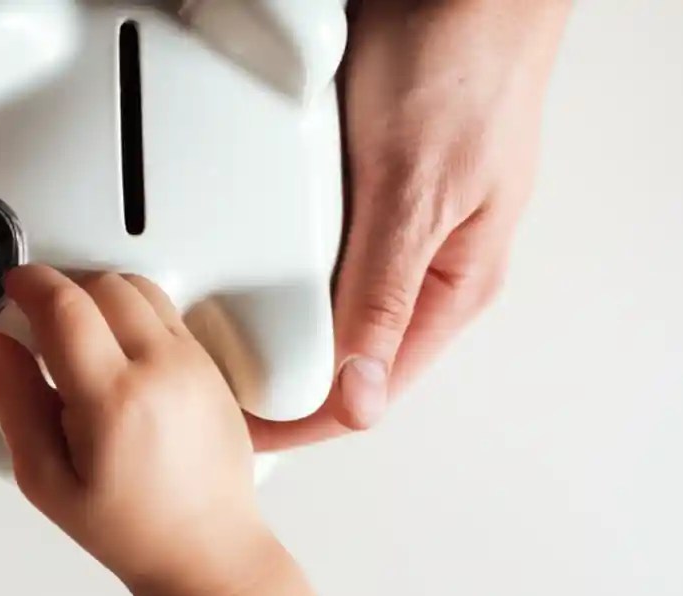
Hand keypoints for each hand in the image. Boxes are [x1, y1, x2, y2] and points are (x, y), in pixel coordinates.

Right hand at [0, 267, 272, 595]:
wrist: (206, 550)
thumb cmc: (127, 529)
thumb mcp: (46, 477)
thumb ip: (12, 399)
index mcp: (114, 399)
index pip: (65, 305)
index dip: (29, 284)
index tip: (10, 288)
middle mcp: (162, 370)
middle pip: (102, 284)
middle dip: (61, 289)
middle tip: (36, 318)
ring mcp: (194, 364)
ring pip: (139, 288)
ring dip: (99, 295)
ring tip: (75, 334)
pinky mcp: (212, 366)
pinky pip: (167, 312)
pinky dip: (133, 314)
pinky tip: (113, 352)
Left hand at [252, 0, 571, 448]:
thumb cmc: (465, 69)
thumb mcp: (416, 192)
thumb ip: (385, 295)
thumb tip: (363, 397)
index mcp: (453, 285)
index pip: (370, 386)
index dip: (303, 421)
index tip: (245, 439)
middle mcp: (424, 265)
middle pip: (346, 355)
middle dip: (284, 385)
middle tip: (217, 402)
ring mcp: (394, 226)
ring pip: (328, 307)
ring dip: (278, 332)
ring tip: (223, 356)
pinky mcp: (367, 187)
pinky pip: (317, 253)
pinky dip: (279, 276)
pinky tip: (248, 280)